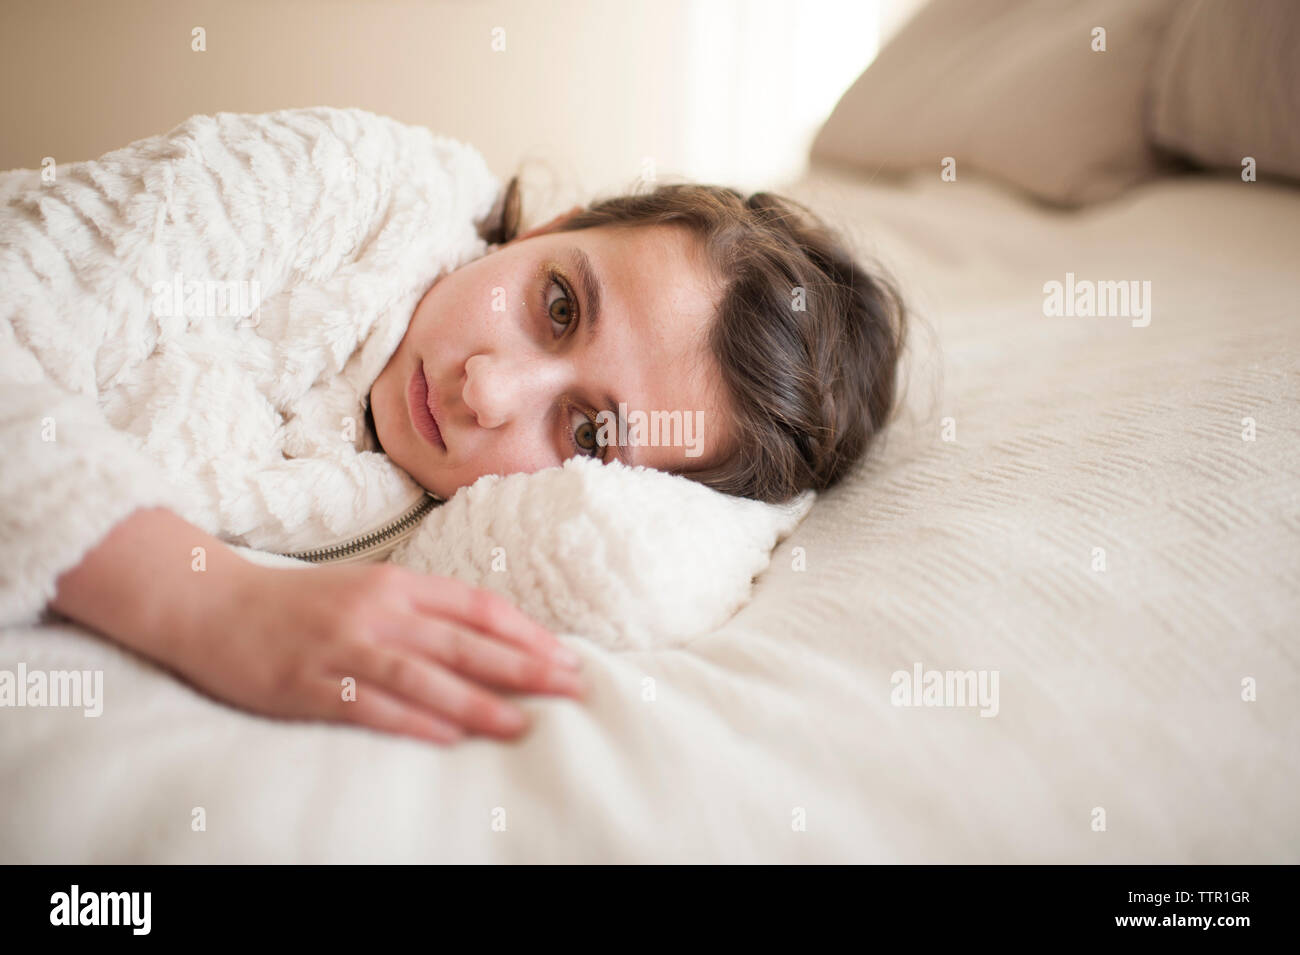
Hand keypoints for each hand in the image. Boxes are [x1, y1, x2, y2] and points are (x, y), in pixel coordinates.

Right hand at [167, 561, 584, 745]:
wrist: (212, 604)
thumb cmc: (301, 602)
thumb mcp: (368, 590)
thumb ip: (423, 611)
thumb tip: (490, 641)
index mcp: (396, 584)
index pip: (477, 606)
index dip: (526, 633)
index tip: (566, 657)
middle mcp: (376, 612)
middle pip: (463, 641)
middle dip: (524, 666)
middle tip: (572, 688)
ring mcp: (342, 649)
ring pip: (424, 676)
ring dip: (478, 702)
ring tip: (524, 724)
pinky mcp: (309, 686)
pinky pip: (370, 706)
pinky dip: (413, 721)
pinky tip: (449, 737)